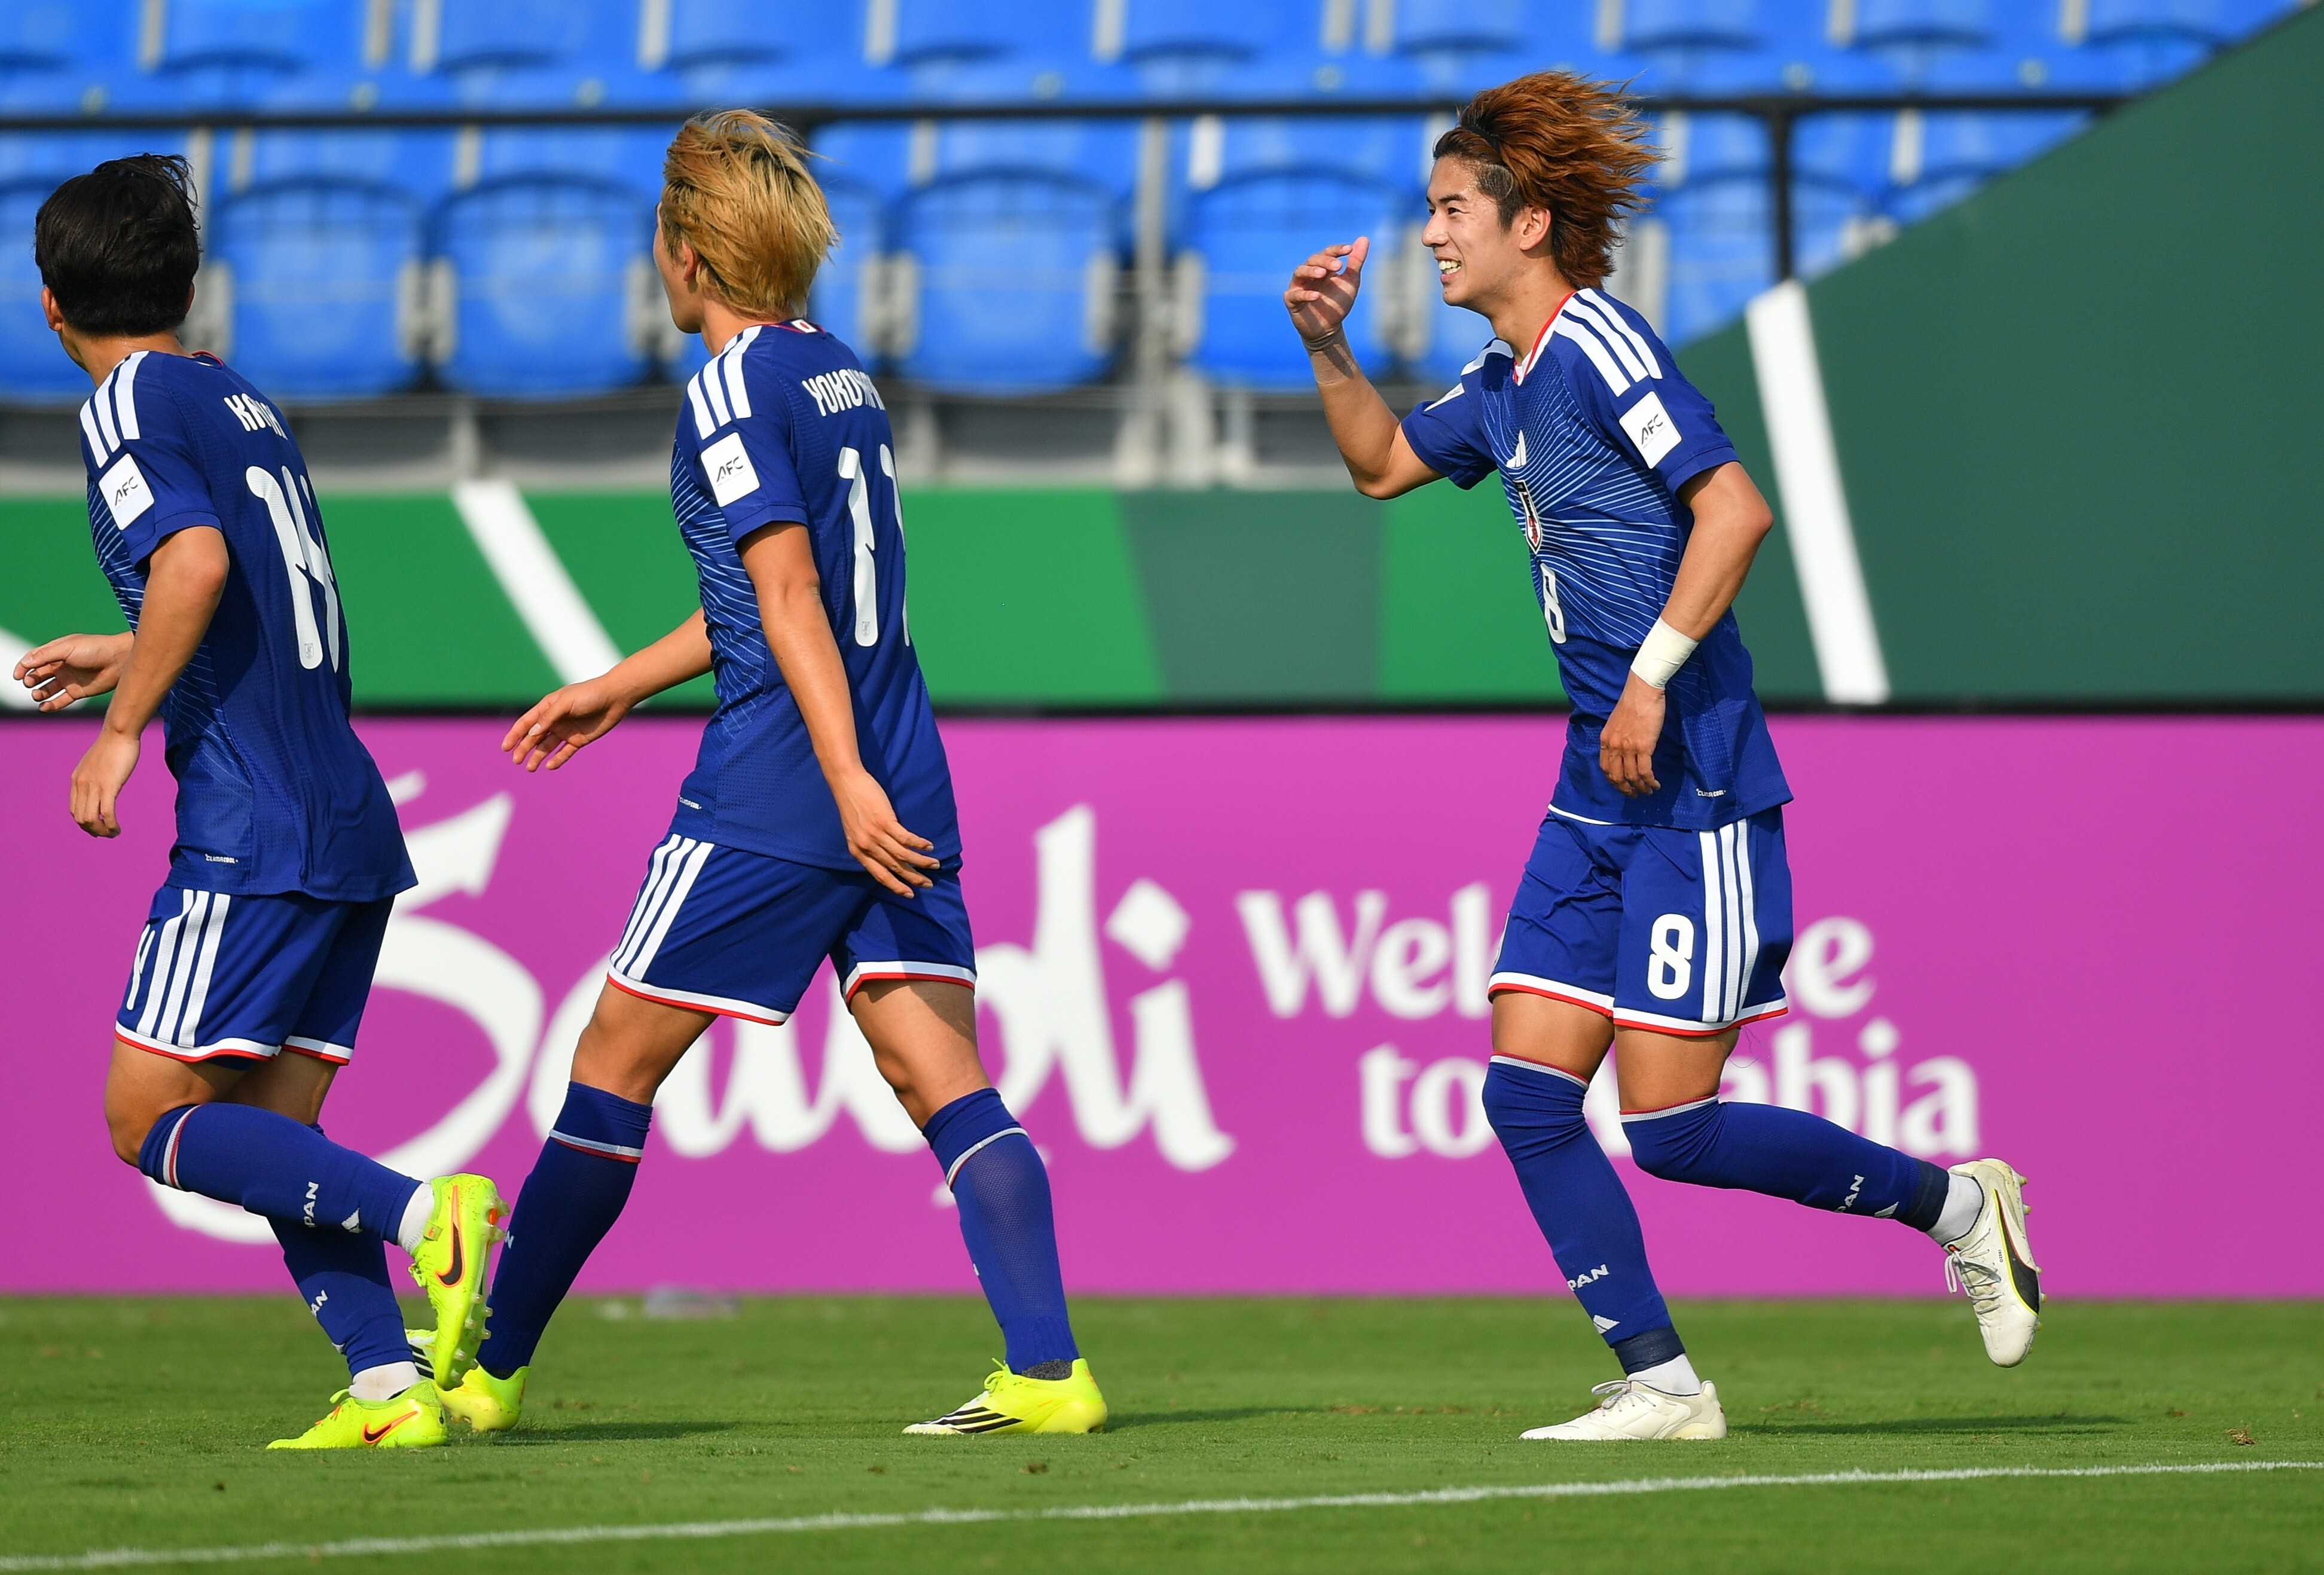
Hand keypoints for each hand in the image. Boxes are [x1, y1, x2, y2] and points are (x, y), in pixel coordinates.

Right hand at [15, 631, 132, 711]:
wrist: (120, 660)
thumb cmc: (95, 649)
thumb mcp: (67, 648)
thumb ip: (45, 655)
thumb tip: (25, 663)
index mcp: (57, 652)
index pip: (34, 659)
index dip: (23, 667)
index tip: (17, 676)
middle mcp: (61, 666)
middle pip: (38, 675)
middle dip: (31, 680)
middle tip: (30, 683)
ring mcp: (70, 679)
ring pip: (48, 689)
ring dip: (39, 693)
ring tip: (37, 695)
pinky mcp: (79, 692)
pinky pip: (61, 700)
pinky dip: (51, 705)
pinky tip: (44, 707)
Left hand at [71, 726, 140, 836]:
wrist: (119, 732)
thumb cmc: (113, 745)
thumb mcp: (98, 763)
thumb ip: (95, 774)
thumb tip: (103, 782)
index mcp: (77, 780)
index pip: (74, 810)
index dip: (85, 824)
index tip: (98, 828)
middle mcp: (81, 785)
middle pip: (81, 818)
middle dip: (93, 831)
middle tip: (108, 834)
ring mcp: (94, 786)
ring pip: (91, 819)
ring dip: (102, 831)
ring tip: (114, 833)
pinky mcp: (109, 786)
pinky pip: (107, 813)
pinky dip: (111, 826)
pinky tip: (118, 829)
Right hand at [501, 675, 635, 771]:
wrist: (614, 697)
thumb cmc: (589, 695)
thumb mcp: (565, 703)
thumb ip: (548, 717)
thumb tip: (531, 733)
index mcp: (547, 707)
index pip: (526, 723)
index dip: (514, 735)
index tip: (505, 748)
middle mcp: (555, 720)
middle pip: (534, 737)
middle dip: (523, 749)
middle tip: (516, 761)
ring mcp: (566, 730)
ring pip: (547, 747)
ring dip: (537, 757)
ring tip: (530, 768)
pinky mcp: (579, 739)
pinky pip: (565, 752)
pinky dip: (557, 760)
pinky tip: (549, 766)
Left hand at [832, 768, 938, 896]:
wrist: (846, 782)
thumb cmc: (851, 804)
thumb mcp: (854, 831)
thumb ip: (866, 846)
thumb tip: (884, 857)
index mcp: (857, 851)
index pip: (879, 875)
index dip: (896, 886)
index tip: (909, 894)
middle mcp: (866, 846)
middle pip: (894, 867)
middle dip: (913, 879)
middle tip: (928, 884)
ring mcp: (875, 834)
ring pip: (902, 855)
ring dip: (921, 862)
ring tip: (935, 865)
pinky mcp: (885, 821)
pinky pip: (905, 838)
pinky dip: (919, 844)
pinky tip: (929, 846)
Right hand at [1285, 236, 1368, 347]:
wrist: (1328, 329)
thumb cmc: (1337, 303)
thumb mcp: (1350, 282)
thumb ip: (1356, 262)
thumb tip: (1364, 238)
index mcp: (1323, 267)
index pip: (1327, 253)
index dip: (1337, 250)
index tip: (1349, 250)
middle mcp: (1309, 274)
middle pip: (1313, 260)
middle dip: (1325, 261)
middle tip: (1338, 266)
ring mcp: (1299, 286)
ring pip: (1299, 272)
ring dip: (1311, 271)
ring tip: (1322, 273)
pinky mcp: (1291, 301)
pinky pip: (1294, 295)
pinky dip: (1305, 294)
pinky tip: (1316, 296)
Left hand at [1599, 674, 1665, 797]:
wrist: (1643, 690)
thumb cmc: (1633, 702)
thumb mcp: (1617, 721)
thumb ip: (1617, 737)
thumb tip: (1624, 750)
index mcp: (1605, 740)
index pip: (1605, 768)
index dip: (1613, 781)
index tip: (1621, 786)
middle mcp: (1614, 746)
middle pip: (1616, 777)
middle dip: (1625, 789)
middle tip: (1634, 795)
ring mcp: (1628, 748)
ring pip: (1631, 777)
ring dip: (1640, 788)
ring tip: (1648, 791)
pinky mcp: (1643, 747)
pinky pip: (1645, 771)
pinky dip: (1650, 781)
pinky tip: (1655, 784)